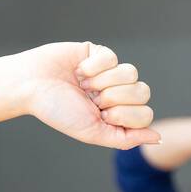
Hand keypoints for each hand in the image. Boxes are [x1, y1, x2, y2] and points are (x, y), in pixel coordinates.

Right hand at [18, 42, 158, 149]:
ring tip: (83, 84)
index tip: (101, 115)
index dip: (124, 115)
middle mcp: (116, 93)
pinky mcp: (101, 53)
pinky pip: (113, 57)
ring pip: (132, 73)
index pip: (145, 114)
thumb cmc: (58, 111)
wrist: (31, 86)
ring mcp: (110, 72)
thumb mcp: (92, 132)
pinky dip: (93, 67)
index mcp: (116, 114)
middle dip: (114, 97)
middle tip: (92, 99)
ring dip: (103, 81)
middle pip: (143, 92)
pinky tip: (78, 70)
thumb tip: (158, 137)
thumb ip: (125, 138)